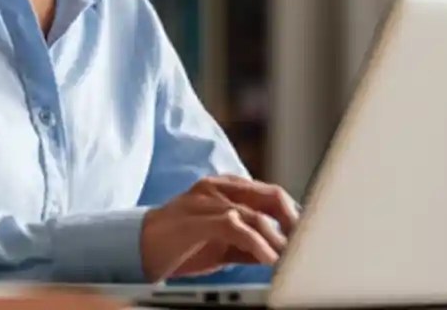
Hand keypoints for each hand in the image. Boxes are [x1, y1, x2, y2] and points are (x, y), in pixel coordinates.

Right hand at [140, 175, 300, 281]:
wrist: (136, 248)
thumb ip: (248, 241)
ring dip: (278, 239)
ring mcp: (205, 200)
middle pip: (270, 195)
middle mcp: (217, 187)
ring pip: (255, 213)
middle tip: (307, 245)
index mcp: (224, 188)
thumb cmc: (179, 244)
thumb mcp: (220, 243)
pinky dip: (257, 244)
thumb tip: (279, 253)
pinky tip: (268, 259)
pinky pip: (235, 227)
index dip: (294, 214)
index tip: (309, 236)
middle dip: (293, 221)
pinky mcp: (196, 218)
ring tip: (291, 259)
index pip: (270, 193)